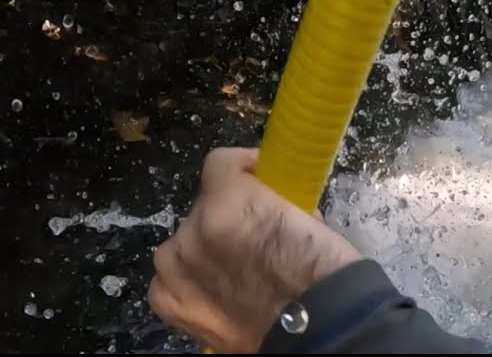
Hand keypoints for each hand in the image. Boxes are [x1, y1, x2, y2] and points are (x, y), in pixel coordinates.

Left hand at [148, 147, 362, 352]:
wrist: (319, 327)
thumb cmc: (321, 270)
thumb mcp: (304, 216)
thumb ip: (272, 204)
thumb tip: (268, 206)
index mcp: (227, 202)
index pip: (221, 164)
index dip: (245, 168)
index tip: (261, 178)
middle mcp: (192, 232)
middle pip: (203, 207)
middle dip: (228, 215)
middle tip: (257, 233)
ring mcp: (176, 270)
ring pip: (184, 244)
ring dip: (206, 248)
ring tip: (237, 267)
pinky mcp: (170, 303)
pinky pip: (171, 279)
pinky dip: (190, 281)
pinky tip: (218, 292)